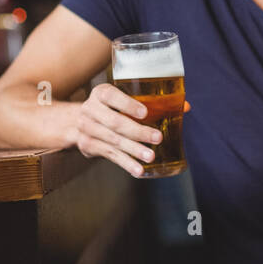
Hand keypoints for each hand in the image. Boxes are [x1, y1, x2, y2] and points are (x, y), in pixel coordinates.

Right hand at [74, 83, 188, 178]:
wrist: (76, 122)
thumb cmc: (111, 108)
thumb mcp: (123, 99)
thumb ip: (151, 102)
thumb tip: (186, 106)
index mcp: (101, 93)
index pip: (112, 96)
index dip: (128, 105)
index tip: (145, 113)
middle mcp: (90, 109)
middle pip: (115, 122)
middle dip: (138, 132)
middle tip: (157, 138)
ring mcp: (87, 128)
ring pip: (113, 141)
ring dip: (133, 150)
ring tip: (150, 156)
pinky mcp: (88, 145)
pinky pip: (110, 155)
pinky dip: (125, 163)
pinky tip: (138, 170)